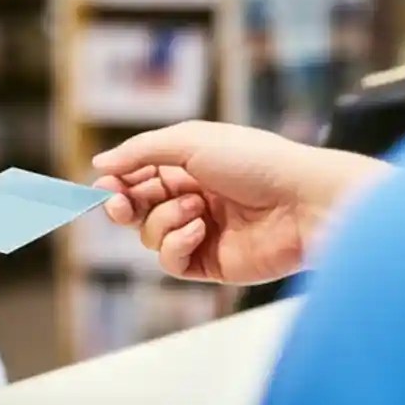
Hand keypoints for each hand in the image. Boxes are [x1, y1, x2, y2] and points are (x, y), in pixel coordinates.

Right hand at [92, 121, 391, 284]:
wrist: (305, 202)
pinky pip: (172, 261)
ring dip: (164, 220)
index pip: (139, 176)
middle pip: (138, 209)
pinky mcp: (213, 263)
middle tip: (119, 202)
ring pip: (151, 235)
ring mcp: (203, 232)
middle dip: (124, 205)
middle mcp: (194, 198)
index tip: (102, 185)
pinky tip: (200, 228)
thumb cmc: (255, 161)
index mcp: (190, 165)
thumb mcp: (190, 140)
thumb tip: (100, 164)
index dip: (117, 182)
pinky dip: (177, 244)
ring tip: (197, 208)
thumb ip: (141, 152)